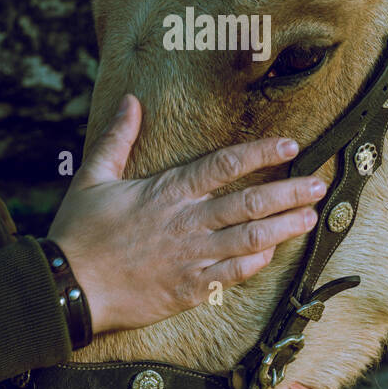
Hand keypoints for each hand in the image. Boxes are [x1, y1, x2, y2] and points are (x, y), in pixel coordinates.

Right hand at [50, 94, 325, 333]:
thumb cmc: (79, 232)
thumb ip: (117, 137)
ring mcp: (190, 257)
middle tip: (319, 184)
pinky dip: (255, 263)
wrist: (68, 288)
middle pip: (249, 202)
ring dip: (284, 227)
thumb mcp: (93, 176)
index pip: (224, 165)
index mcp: (167, 191)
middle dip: (289, 192)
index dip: (261, 152)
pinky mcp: (188, 288)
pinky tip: (273, 254)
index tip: (289, 144)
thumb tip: (131, 100)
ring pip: (249, 239)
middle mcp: (186, 222)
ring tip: (310, 218)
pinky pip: (232, 275)